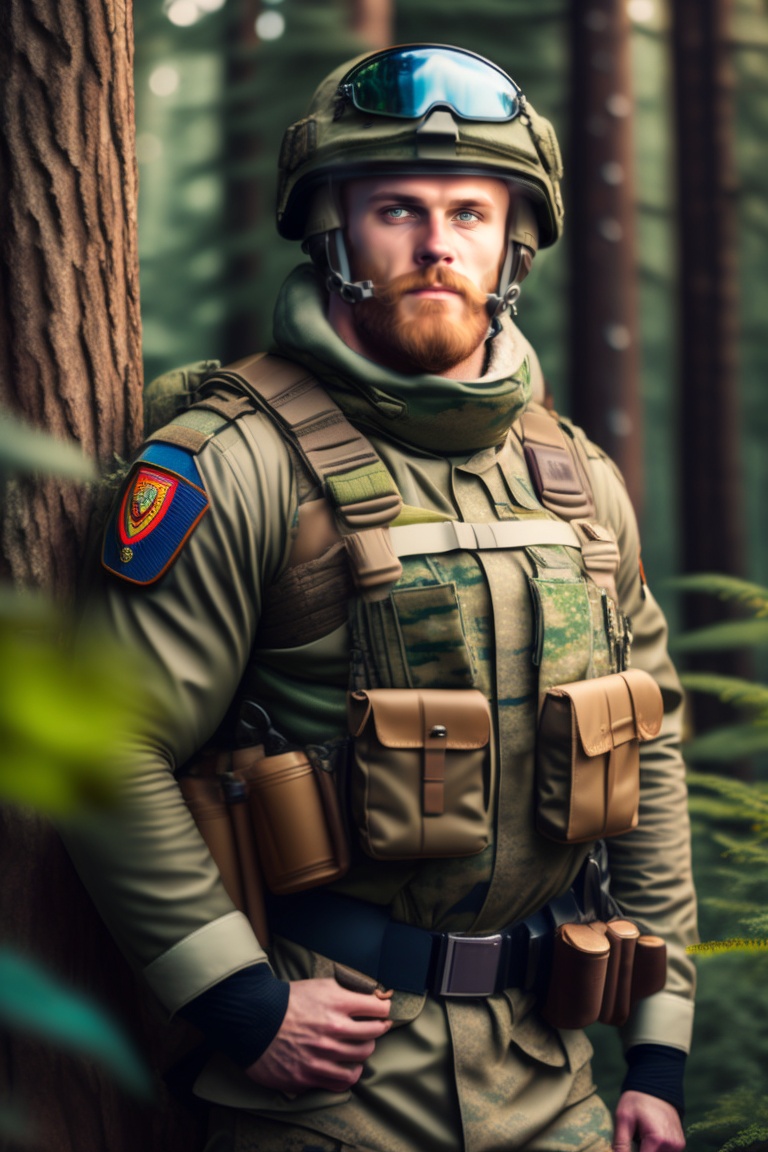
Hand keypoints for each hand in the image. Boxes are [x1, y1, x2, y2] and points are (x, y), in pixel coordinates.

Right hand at [246, 977, 391, 1094]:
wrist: (253, 1020)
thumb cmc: (287, 1001)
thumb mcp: (319, 985)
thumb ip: (347, 990)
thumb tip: (376, 995)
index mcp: (336, 1002)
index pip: (378, 1008)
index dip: (383, 1009)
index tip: (381, 1011)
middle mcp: (332, 1029)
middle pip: (374, 1034)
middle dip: (376, 1029)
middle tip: (372, 1027)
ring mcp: (321, 1055)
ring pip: (361, 1058)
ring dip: (362, 1051)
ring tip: (356, 1047)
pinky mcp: (309, 1075)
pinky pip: (343, 1081)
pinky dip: (348, 1074)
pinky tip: (344, 1066)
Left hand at [613, 1091, 684, 1151]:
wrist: (655, 1083)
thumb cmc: (637, 1099)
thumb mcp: (623, 1118)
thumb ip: (621, 1143)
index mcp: (657, 1139)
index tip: (624, 1148)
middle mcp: (672, 1145)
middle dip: (640, 1151)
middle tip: (634, 1140)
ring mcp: (678, 1145)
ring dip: (648, 1151)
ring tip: (641, 1137)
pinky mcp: (680, 1143)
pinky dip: (656, 1149)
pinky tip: (649, 1138)